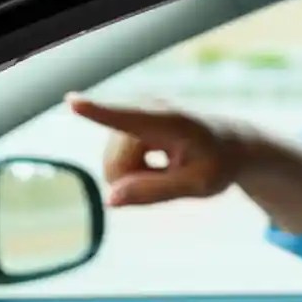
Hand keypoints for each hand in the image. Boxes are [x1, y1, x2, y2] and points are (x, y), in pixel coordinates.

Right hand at [66, 93, 248, 205]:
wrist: (231, 143)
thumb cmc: (218, 164)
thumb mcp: (198, 186)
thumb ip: (155, 192)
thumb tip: (110, 199)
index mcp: (171, 122)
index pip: (127, 119)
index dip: (97, 112)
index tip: (71, 101)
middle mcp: (149, 109)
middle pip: (116, 163)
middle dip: (134, 182)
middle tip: (171, 178)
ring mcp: (136, 111)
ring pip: (112, 163)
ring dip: (136, 176)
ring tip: (168, 168)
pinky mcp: (128, 118)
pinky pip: (115, 157)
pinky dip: (134, 169)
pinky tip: (158, 162)